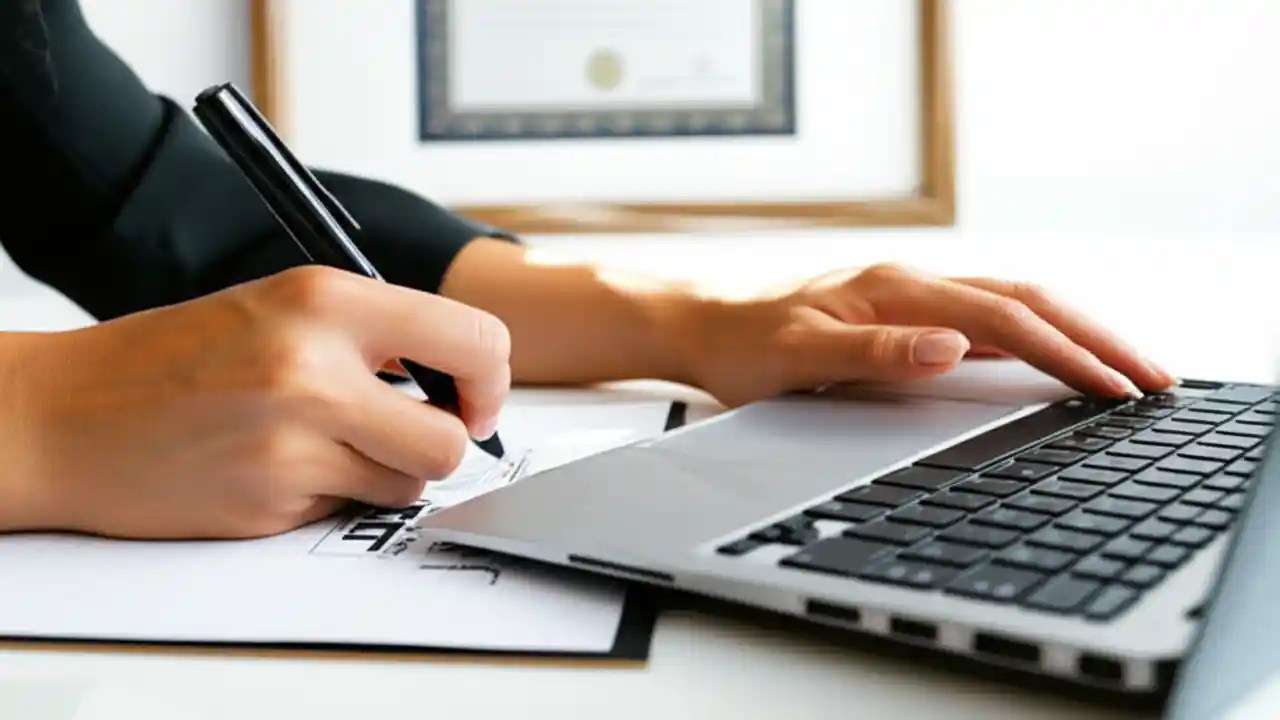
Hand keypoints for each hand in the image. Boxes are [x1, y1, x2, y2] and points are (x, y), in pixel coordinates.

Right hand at [0, 267, 509, 538]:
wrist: (62, 416)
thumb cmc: (172, 358)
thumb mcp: (279, 306)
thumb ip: (371, 333)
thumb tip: (462, 377)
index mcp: (324, 299)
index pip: (473, 338)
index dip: (489, 381)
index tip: (472, 400)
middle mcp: (312, 369)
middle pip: (450, 440)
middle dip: (439, 445)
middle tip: (408, 435)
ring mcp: (289, 444)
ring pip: (406, 483)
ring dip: (382, 475)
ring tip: (319, 446)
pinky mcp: (268, 504)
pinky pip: (345, 511)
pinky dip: (326, 498)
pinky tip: (273, 470)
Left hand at [678, 263, 1175, 407]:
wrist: (708, 327)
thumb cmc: (746, 346)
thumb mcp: (799, 357)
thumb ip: (875, 352)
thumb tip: (952, 346)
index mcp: (896, 291)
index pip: (1003, 318)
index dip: (1064, 351)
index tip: (1113, 385)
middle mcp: (913, 285)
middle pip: (1028, 300)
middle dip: (1095, 336)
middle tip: (1153, 377)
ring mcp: (915, 297)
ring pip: (1018, 304)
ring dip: (1077, 333)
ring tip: (1129, 368)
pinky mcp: (912, 315)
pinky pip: (993, 319)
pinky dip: (1041, 337)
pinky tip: (1062, 358)